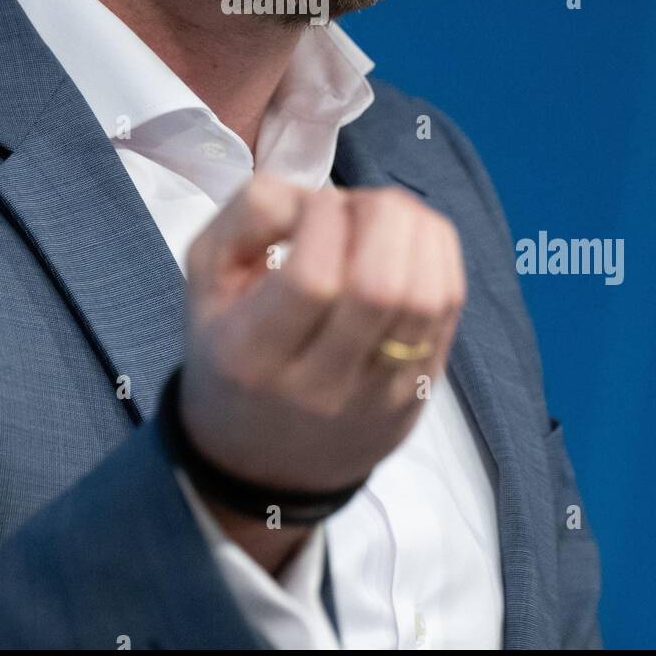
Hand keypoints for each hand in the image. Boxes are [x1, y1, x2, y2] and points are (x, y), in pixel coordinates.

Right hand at [180, 173, 465, 495]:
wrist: (262, 459)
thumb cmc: (230, 347)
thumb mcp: (206, 278)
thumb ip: (246, 215)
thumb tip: (315, 195)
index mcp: (252, 356)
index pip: (311, 279)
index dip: (323, 217)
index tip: (314, 205)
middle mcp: (320, 386)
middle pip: (381, 287)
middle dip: (381, 217)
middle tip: (360, 204)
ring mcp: (380, 396)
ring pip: (427, 297)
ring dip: (417, 231)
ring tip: (388, 217)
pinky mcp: (420, 392)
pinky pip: (449, 309)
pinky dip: (440, 255)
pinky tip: (412, 241)